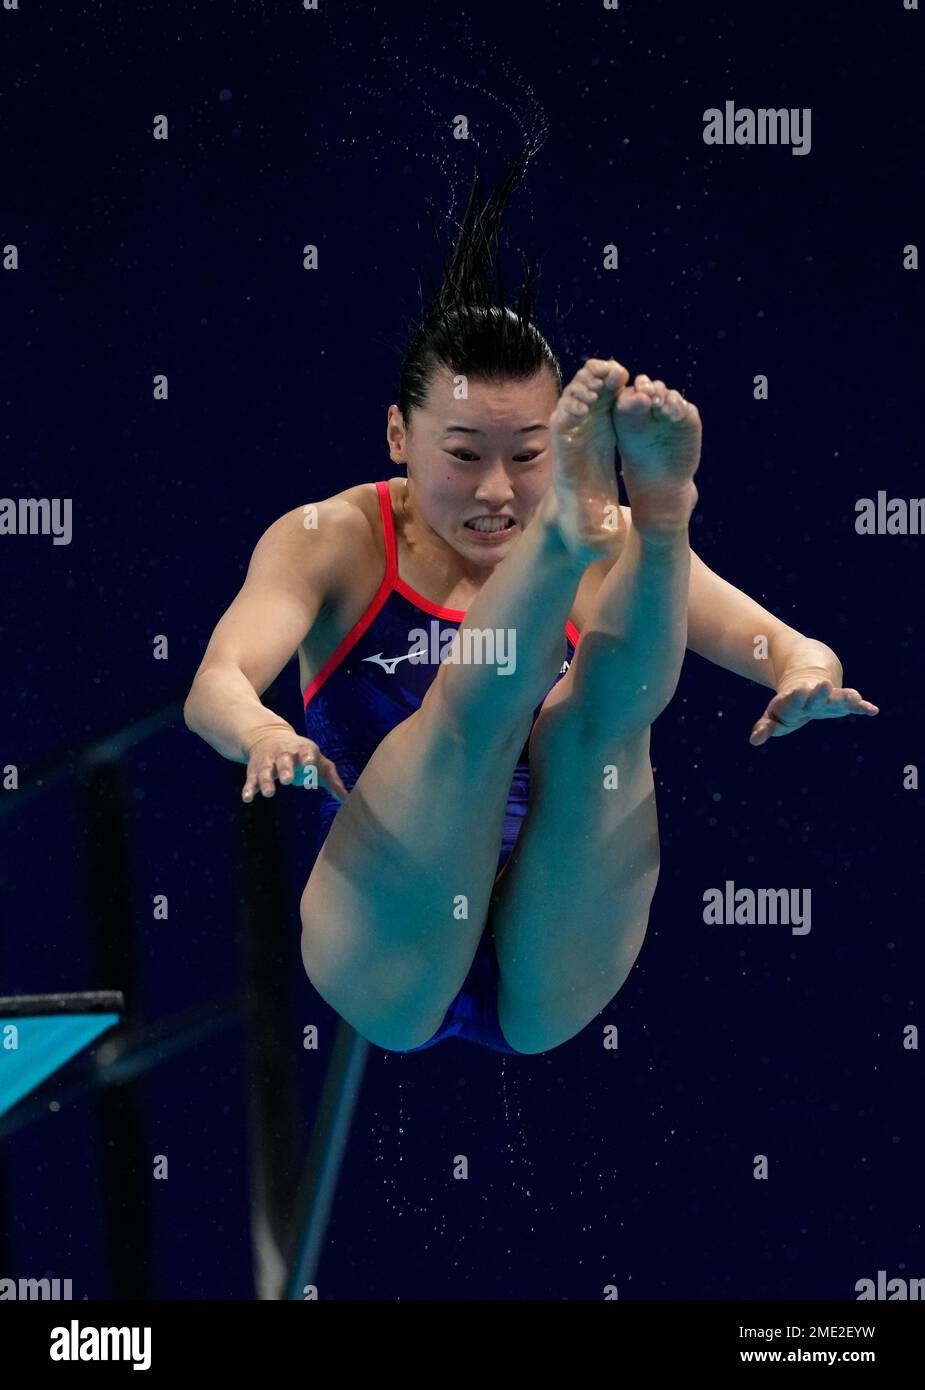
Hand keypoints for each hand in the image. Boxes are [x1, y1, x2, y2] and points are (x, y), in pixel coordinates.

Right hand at [242, 728, 348, 802]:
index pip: (307, 752)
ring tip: (269, 793)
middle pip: (284, 761)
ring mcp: (268, 762)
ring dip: (267, 781)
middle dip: (285, 769)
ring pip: (266, 771)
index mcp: (303, 751)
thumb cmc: (302, 755)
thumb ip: (332, 780)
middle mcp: (284, 755)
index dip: (308, 758)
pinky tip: (247, 798)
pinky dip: (249, 788)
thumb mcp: (318, 762)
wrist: (269, 736)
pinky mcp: (254, 770)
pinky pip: (251, 780)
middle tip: (287, 780)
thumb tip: (347, 799)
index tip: (310, 763)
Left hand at [749, 675, 878, 745]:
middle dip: (818, 693)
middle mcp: (811, 699)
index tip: (797, 691)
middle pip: (815, 697)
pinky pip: (853, 705)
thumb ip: (765, 728)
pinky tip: (872, 710)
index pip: (792, 702)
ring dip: (844, 697)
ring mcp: (828, 699)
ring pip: (836, 698)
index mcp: (792, 703)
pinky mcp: (841, 702)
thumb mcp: (774, 718)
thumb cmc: (787, 707)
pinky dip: (863, 707)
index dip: (794, 698)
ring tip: (854, 697)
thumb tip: (754, 741)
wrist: (807, 682)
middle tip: (822, 685)